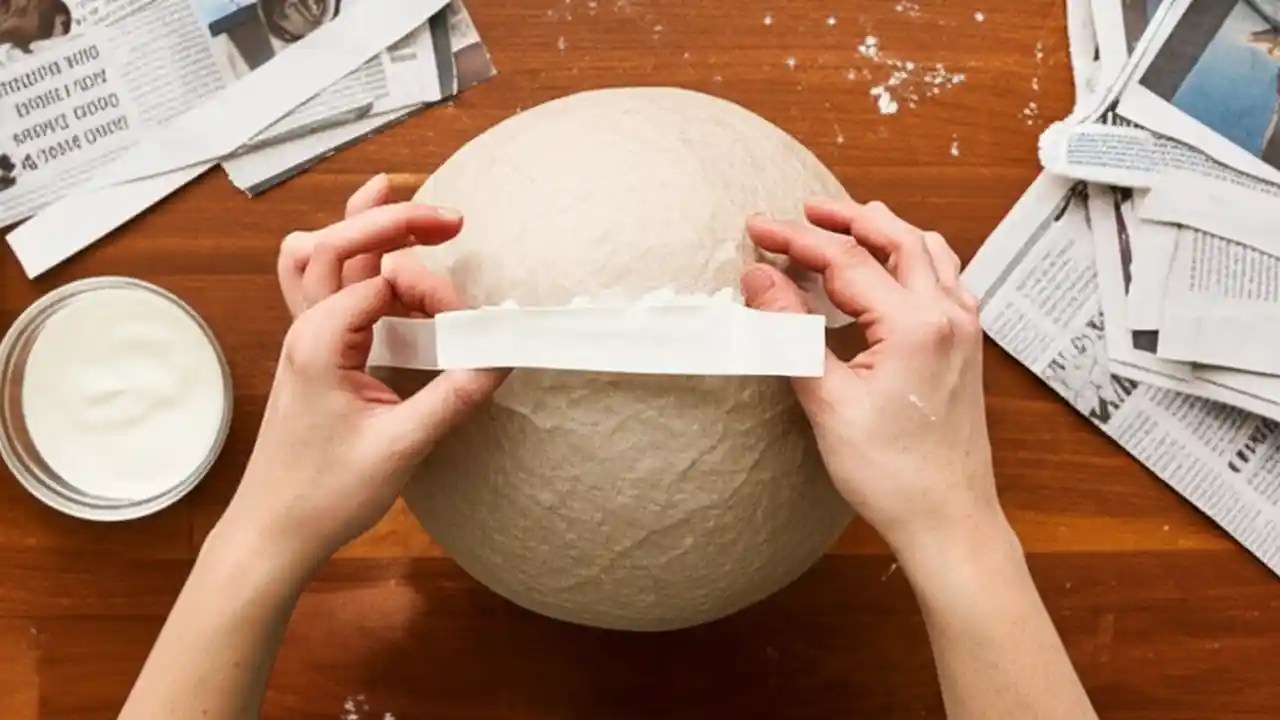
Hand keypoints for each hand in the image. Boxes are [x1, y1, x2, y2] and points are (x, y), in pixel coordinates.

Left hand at [217, 175, 505, 568]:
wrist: (274, 530)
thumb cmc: (324, 493)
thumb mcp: (401, 447)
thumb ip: (452, 397)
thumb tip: (500, 358)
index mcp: (320, 342)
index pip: (386, 280)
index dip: (436, 291)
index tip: (471, 326)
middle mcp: (305, 328)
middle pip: (344, 241)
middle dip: (398, 219)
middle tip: (453, 219)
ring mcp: (302, 338)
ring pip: (320, 254)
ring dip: (358, 225)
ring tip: (393, 196)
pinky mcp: (311, 354)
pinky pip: (313, 284)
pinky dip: (339, 258)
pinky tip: (367, 256)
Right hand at [741, 199, 1001, 558]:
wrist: (948, 520)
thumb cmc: (893, 475)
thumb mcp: (827, 402)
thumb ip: (790, 333)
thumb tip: (759, 278)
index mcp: (914, 325)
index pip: (846, 261)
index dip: (796, 239)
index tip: (758, 229)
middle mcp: (948, 315)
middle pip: (895, 238)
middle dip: (844, 219)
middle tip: (801, 212)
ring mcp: (963, 329)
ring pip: (927, 251)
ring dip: (884, 231)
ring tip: (844, 226)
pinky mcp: (965, 347)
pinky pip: (945, 278)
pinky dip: (913, 258)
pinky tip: (891, 270)